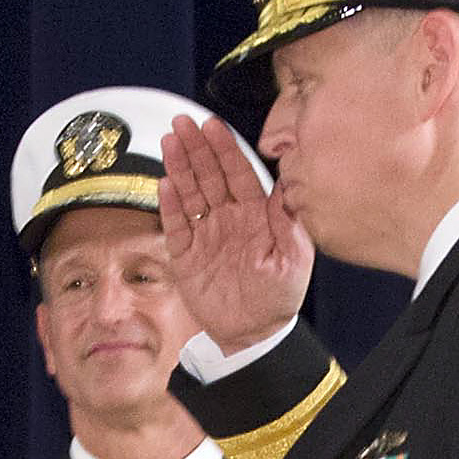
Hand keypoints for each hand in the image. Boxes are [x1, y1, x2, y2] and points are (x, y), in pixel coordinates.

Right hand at [159, 113, 313, 350]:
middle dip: (196, 148)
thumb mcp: (294, 259)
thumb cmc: (280, 298)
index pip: (238, 172)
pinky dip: (169, 206)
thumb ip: (289, 221)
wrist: (253, 335)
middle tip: (182, 123)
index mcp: (256, 214)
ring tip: (168, 142)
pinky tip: (164, 184)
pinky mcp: (186, 257)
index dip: (224, 149)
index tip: (212, 126)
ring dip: (179, 167)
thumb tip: (285, 184)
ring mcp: (206, 235)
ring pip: (190, 194)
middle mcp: (229, 218)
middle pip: (210, 175)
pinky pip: (176, 226)